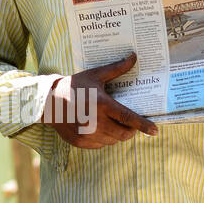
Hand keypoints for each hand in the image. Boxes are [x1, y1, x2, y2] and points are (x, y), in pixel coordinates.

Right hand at [40, 52, 158, 148]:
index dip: (144, 125)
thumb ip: (116, 69)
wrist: (48, 101)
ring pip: (113, 141)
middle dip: (131, 130)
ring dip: (117, 134)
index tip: (155, 130)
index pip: (129, 118)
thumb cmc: (74, 86)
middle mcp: (96, 122)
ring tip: (112, 123)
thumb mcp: (95, 75)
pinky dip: (104, 138)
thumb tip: (134, 57)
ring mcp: (87, 134)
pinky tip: (98, 127)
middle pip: (124, 134)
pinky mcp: (81, 142)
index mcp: (102, 105)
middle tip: (129, 123)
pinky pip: (101, 145)